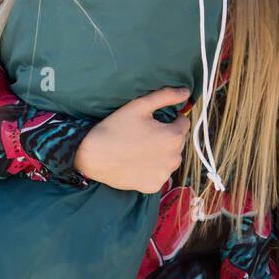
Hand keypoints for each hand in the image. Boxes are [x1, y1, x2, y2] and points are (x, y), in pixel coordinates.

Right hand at [74, 87, 191, 192]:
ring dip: (163, 153)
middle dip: (167, 136)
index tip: (153, 121)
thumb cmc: (116, 127)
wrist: (93, 155)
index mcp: (174, 136)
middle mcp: (174, 158)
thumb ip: (166, 96)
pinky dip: (153, 169)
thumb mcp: (140, 105)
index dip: (170, 119)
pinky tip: (138, 163)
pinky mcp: (153, 186)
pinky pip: (160, 174)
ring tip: (141, 148)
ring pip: (171, 159)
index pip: (183, 122)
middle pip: (178, 142)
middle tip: (145, 134)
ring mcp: (164, 175)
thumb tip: (186, 91)